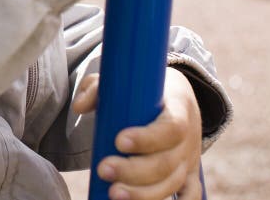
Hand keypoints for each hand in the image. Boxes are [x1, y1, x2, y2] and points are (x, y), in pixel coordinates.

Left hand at [73, 68, 202, 199]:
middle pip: (167, 163)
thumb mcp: (128, 82)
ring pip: (172, 184)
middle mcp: (188, 139)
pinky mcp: (188, 176)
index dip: (147, 139)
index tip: (118, 141)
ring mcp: (190, 161)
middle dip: (134, 171)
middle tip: (103, 169)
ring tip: (113, 194)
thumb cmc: (147, 91)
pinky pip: (189, 196)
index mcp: (179, 110)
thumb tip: (79, 106)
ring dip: (143, 194)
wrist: (179, 99)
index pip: (170, 129)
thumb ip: (100, 88)